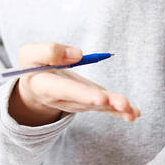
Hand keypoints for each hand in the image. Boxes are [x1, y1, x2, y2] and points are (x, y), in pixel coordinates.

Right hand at [9, 42, 139, 126]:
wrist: (35, 87)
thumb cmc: (33, 66)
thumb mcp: (30, 53)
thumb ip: (49, 50)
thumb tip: (77, 54)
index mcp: (46, 86)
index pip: (65, 90)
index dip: (82, 94)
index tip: (100, 97)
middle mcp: (64, 99)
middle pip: (85, 101)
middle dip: (104, 102)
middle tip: (122, 104)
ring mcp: (79, 102)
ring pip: (98, 105)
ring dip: (116, 108)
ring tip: (132, 111)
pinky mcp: (90, 101)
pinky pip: (105, 108)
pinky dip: (119, 112)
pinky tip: (134, 114)